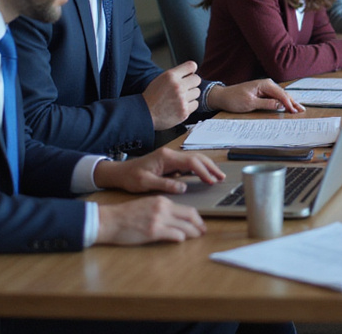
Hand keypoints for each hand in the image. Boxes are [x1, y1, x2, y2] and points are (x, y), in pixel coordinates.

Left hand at [94, 147, 224, 193]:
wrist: (120, 173)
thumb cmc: (130, 177)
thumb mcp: (145, 183)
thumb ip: (165, 184)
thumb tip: (183, 187)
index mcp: (166, 157)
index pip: (191, 162)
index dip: (203, 172)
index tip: (212, 181)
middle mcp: (170, 154)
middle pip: (196, 157)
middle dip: (211, 167)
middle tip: (221, 177)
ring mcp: (171, 157)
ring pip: (194, 159)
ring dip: (207, 167)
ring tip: (217, 176)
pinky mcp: (170, 162)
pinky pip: (188, 163)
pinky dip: (199, 168)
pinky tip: (204, 175)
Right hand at [95, 197, 206, 244]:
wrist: (109, 220)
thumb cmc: (125, 215)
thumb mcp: (146, 205)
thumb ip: (162, 209)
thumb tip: (176, 218)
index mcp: (162, 201)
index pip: (186, 208)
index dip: (196, 217)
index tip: (199, 223)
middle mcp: (163, 208)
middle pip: (190, 216)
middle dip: (200, 225)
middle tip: (203, 231)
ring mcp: (159, 220)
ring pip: (185, 227)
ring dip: (193, 233)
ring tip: (196, 238)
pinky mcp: (153, 232)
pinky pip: (175, 235)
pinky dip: (181, 238)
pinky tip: (180, 240)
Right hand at [142, 62, 200, 129]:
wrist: (145, 113)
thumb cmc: (152, 96)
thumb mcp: (161, 79)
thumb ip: (176, 74)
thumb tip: (191, 71)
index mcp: (171, 76)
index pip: (192, 66)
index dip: (191, 70)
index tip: (190, 73)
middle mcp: (178, 86)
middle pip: (197, 79)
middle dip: (192, 83)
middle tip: (186, 87)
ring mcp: (182, 99)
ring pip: (197, 92)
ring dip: (191, 95)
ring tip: (181, 98)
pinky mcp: (184, 111)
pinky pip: (196, 104)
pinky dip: (190, 105)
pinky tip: (181, 105)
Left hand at [209, 78, 303, 113]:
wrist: (222, 96)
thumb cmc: (234, 99)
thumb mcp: (250, 103)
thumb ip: (266, 103)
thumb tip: (280, 105)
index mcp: (265, 84)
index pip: (281, 94)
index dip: (289, 103)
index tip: (294, 111)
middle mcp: (267, 84)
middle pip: (283, 94)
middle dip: (293, 102)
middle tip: (302, 111)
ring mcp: (265, 88)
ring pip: (281, 96)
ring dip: (289, 102)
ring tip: (298, 109)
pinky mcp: (263, 92)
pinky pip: (276, 97)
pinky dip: (282, 102)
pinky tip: (288, 106)